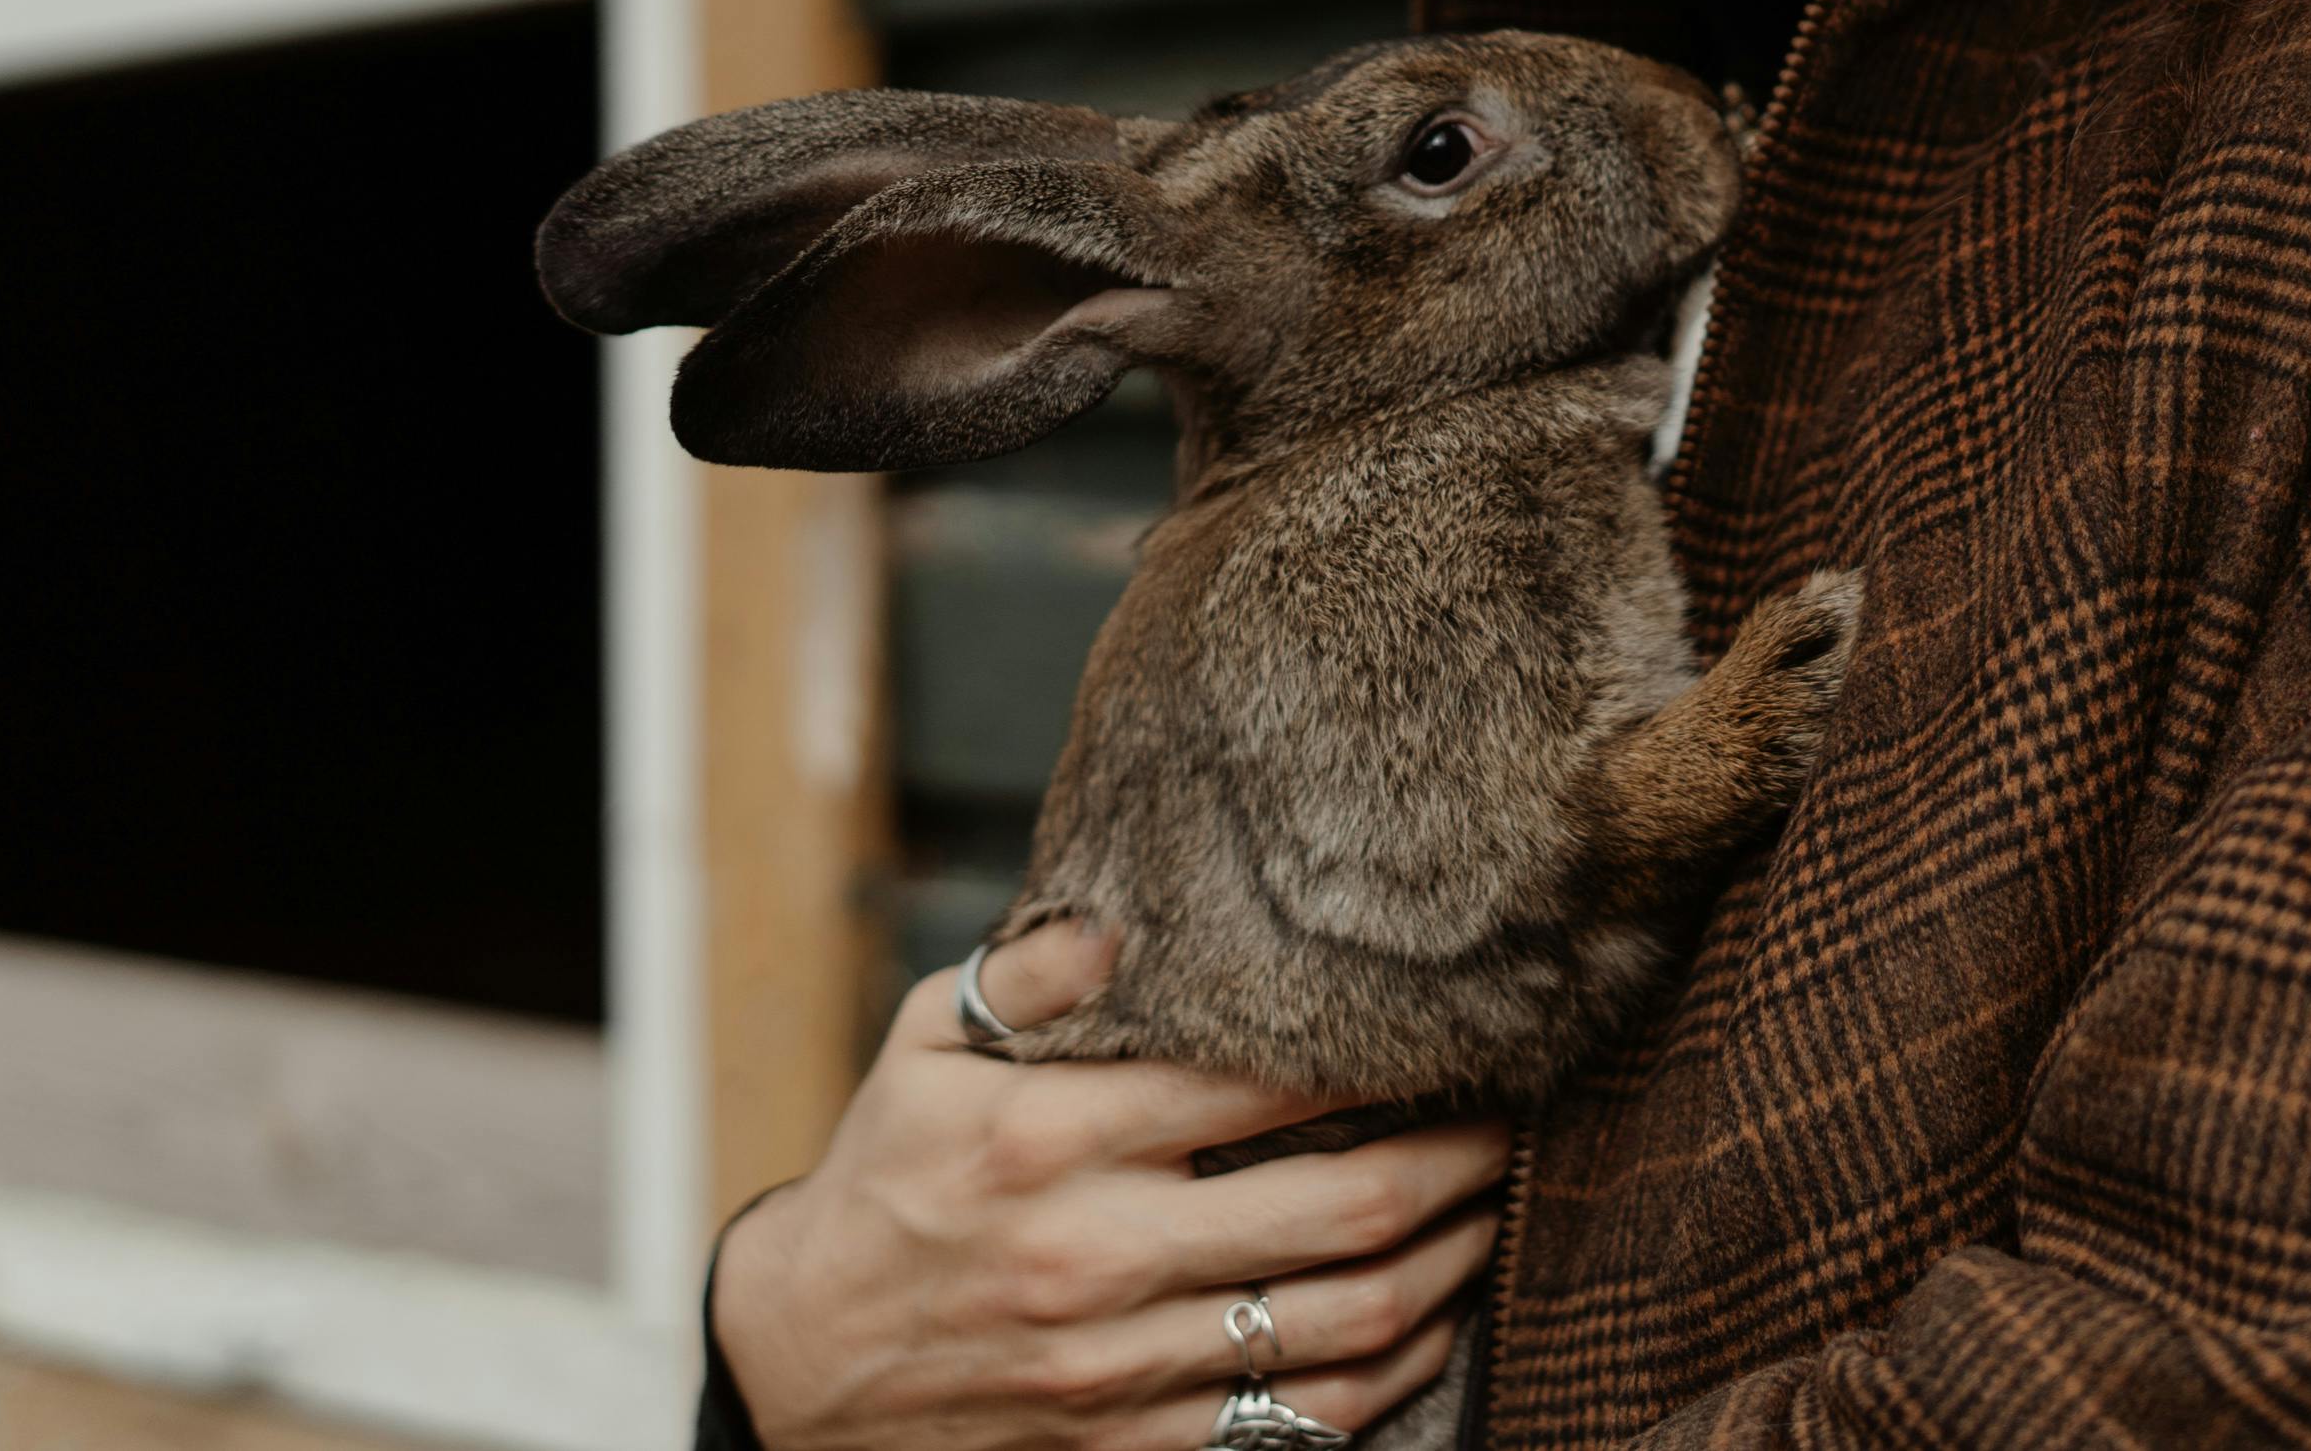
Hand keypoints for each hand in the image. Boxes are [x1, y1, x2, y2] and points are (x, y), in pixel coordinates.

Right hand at [712, 920, 1507, 1448]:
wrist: (797, 1364)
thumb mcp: (921, 1048)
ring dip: (1451, 1261)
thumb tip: (1122, 912)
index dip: (1380, 1051)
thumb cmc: (886, 1182)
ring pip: (1347, 1317)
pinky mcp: (1133, 1443)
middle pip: (1345, 1204)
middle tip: (1513, 1118)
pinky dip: (1394, 1370)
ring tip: (1496, 1209)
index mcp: (1051, 1138)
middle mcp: (1097, 1251)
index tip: (1449, 1025)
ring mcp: (1121, 1362)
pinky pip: (1303, 1416)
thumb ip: (1030, 979)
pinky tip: (1433, 1320)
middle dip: (1460, 1157)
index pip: (1262, 1082)